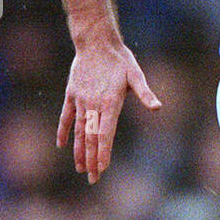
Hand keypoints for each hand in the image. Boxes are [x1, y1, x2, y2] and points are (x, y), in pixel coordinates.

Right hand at [56, 39, 160, 183]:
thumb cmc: (119, 59)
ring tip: (80, 168)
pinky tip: (62, 146)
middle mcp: (93, 104)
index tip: (102, 168)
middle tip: (93, 179)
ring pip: (78, 130)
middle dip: (91, 159)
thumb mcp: (136, 74)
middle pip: (91, 137)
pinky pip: (66, 116)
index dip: (103, 152)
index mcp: (110, 102)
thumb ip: (145, 93)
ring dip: (79, 150)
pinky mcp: (71, 94)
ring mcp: (80, 100)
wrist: (95, 41)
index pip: (105, 133)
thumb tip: (158, 107)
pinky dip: (64, 131)